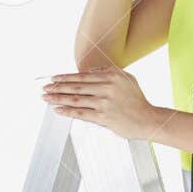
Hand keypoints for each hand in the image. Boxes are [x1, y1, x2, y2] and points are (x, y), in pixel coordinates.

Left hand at [40, 65, 159, 138]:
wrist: (147, 120)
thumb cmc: (137, 100)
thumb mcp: (127, 79)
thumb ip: (109, 72)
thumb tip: (89, 72)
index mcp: (111, 76)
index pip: (82, 76)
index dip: (65, 77)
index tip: (53, 78)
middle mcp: (106, 87)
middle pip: (75, 86)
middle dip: (57, 87)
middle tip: (45, 88)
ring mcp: (104, 103)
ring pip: (75, 99)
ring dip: (58, 98)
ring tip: (46, 98)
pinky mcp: (103, 117)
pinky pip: (81, 113)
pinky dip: (67, 111)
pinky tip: (57, 109)